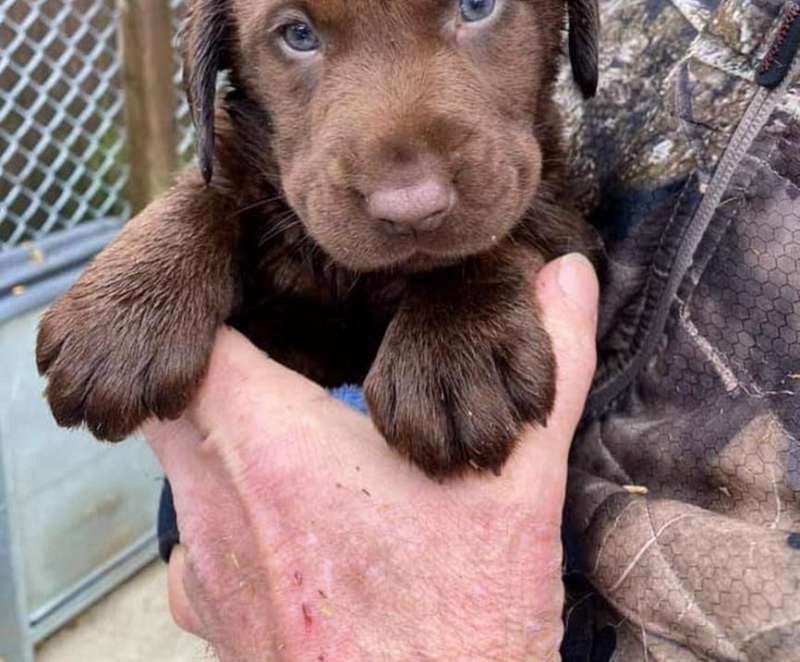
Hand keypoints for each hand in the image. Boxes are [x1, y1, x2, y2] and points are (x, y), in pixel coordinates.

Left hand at [144, 253, 597, 661]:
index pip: (206, 342)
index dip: (229, 310)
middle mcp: (214, 502)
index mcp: (270, 444)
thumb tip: (570, 273)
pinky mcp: (214, 624)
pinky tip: (293, 528)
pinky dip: (232, 516)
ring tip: (291, 433)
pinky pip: (201, 542)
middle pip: (181, 402)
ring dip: (224, 442)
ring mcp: (204, 570)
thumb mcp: (524, 483)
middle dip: (221, 370)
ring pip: (185, 469)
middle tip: (284, 353)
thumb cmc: (462, 626)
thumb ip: (552, 359)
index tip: (268, 299)